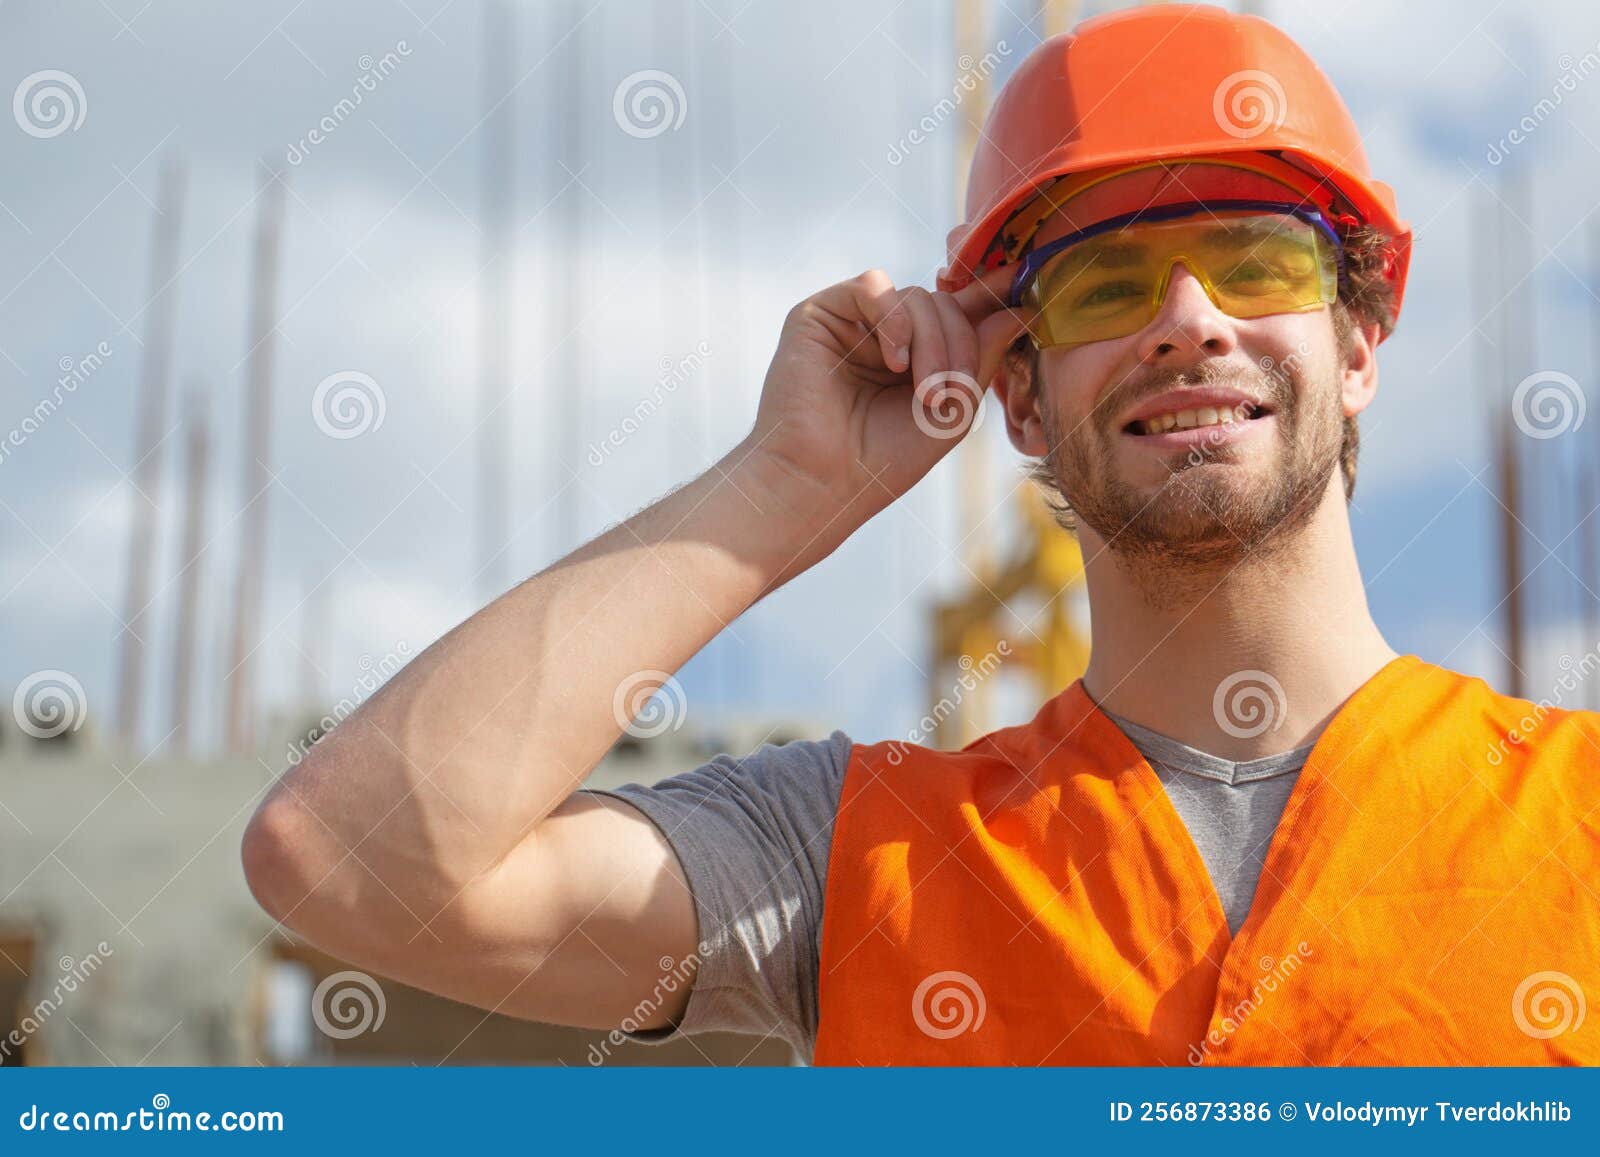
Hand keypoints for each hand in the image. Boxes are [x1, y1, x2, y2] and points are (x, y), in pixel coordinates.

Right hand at [738, 263, 1031, 538]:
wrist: (823, 484)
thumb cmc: (883, 461)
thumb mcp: (952, 409)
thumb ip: (983, 357)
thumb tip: (1022, 307)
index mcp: (914, 356)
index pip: (958, 313)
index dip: (991, 298)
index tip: (1026, 280)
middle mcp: (883, 335)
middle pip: (943, 304)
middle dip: (960, 344)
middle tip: (950, 393)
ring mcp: (851, 323)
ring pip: (915, 296)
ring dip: (933, 342)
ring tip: (925, 393)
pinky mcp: (818, 315)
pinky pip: (872, 285)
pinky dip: (894, 318)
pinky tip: (894, 361)